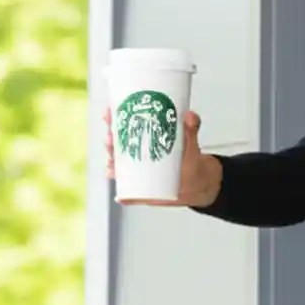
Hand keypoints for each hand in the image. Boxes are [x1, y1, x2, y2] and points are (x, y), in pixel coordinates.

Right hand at [104, 106, 221, 207]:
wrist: (195, 184)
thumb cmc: (189, 160)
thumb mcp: (191, 143)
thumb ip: (192, 128)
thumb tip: (190, 116)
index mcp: (144, 135)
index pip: (123, 123)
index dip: (112, 117)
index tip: (108, 113)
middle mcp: (136, 151)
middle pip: (115, 143)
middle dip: (109, 139)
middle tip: (111, 138)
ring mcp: (136, 169)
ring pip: (116, 164)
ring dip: (110, 161)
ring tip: (112, 161)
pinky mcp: (139, 187)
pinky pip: (125, 188)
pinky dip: (120, 191)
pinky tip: (119, 189)